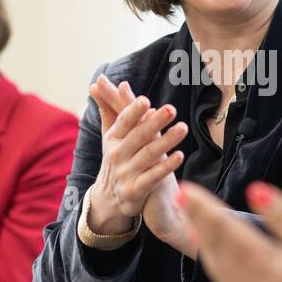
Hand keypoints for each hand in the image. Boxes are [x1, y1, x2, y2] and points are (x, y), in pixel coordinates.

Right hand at [86, 75, 187, 242]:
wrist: (109, 199)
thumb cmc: (116, 159)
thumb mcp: (110, 135)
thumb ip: (109, 108)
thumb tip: (98, 81)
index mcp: (112, 139)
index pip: (123, 122)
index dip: (133, 111)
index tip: (145, 100)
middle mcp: (117, 155)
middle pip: (138, 137)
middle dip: (154, 122)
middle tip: (171, 109)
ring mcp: (126, 174)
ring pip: (148, 155)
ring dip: (166, 141)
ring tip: (183, 128)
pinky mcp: (136, 191)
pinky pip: (153, 178)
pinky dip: (166, 167)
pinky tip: (179, 155)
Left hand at [178, 179, 281, 281]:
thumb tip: (254, 191)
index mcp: (260, 260)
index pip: (224, 227)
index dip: (204, 208)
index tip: (186, 191)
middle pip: (216, 249)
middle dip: (200, 224)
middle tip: (185, 205)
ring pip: (219, 276)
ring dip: (206, 253)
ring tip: (197, 237)